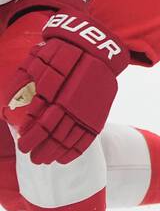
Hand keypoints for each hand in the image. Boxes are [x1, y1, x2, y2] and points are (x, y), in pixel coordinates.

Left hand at [3, 12, 128, 164]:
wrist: (97, 49)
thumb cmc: (63, 53)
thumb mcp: (40, 62)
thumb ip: (25, 82)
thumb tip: (10, 100)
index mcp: (58, 94)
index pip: (42, 122)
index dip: (31, 137)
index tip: (23, 145)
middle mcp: (73, 105)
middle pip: (55, 134)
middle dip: (41, 149)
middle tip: (31, 156)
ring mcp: (87, 111)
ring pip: (70, 138)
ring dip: (56, 152)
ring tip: (45, 160)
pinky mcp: (98, 113)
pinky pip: (87, 137)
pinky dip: (75, 151)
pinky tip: (65, 159)